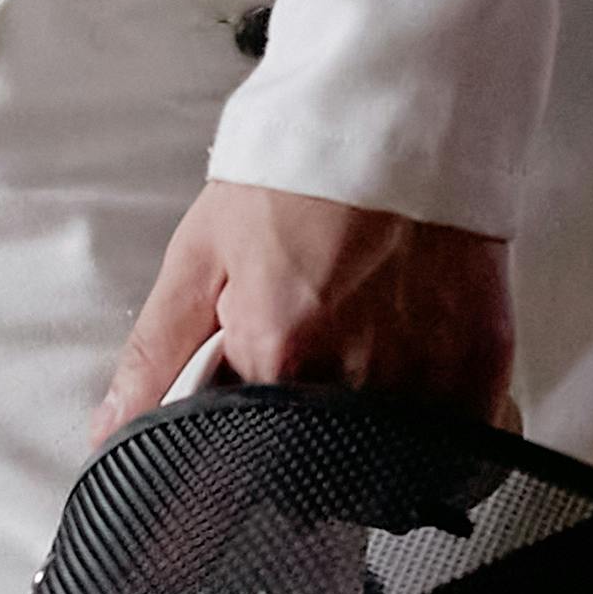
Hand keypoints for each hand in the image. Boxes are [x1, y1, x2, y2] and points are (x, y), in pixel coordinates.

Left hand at [92, 180, 514, 443]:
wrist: (396, 119)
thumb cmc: (295, 184)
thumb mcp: (201, 260)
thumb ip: (152, 357)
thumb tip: (109, 433)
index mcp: (280, 356)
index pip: (248, 464)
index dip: (240, 460)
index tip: (243, 441)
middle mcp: (359, 377)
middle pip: (323, 474)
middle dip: (304, 451)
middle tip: (312, 376)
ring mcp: (429, 376)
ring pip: (391, 468)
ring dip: (369, 445)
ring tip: (361, 363)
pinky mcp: (482, 366)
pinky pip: (458, 444)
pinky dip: (436, 430)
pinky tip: (412, 377)